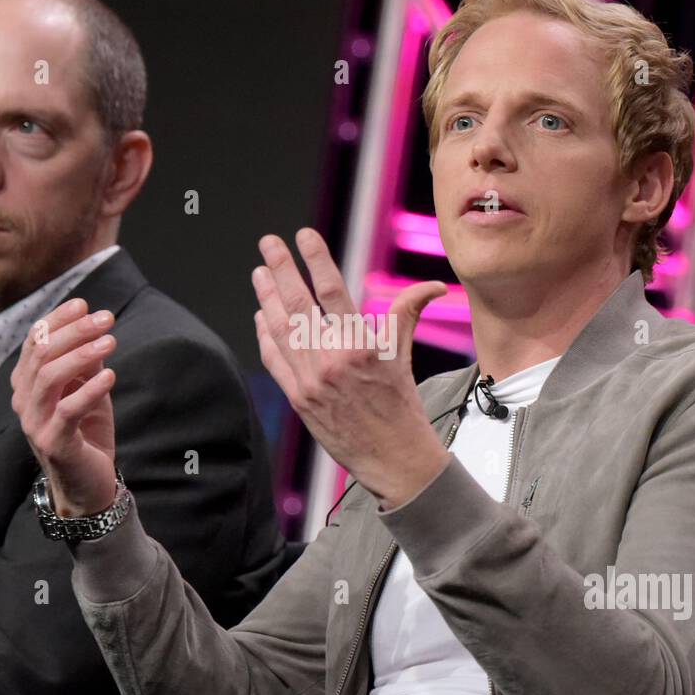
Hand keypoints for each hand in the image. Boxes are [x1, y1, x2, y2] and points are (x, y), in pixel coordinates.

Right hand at [10, 297, 118, 516]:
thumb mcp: (88, 390)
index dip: (58, 319)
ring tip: (111, 341)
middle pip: (41, 353)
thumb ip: (86, 362)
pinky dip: (89, 389)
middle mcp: (24, 400)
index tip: (84, 304)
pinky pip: (67, 409)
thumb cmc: (86, 433)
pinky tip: (110, 375)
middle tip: (106, 318)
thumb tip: (94, 328)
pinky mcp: (52, 442)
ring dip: (82, 354)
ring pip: (49, 376)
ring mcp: (34, 422)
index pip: (34, 341)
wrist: (87, 484)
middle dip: (74, 330)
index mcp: (27, 383)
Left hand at [252, 228, 451, 509]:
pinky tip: (261, 316)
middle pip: (299, 305)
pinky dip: (266, 336)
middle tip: (268, 244)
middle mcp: (332, 360)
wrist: (392, 458)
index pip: (333, 291)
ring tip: (259, 274)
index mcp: (360, 345)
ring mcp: (311, 381)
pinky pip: (275, 360)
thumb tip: (434, 286)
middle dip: (281, 270)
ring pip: (281, 330)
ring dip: (268, 298)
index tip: (303, 235)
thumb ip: (408, 313)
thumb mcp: (403, 357)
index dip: (316, 260)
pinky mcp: (298, 399)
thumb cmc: (402, 407)